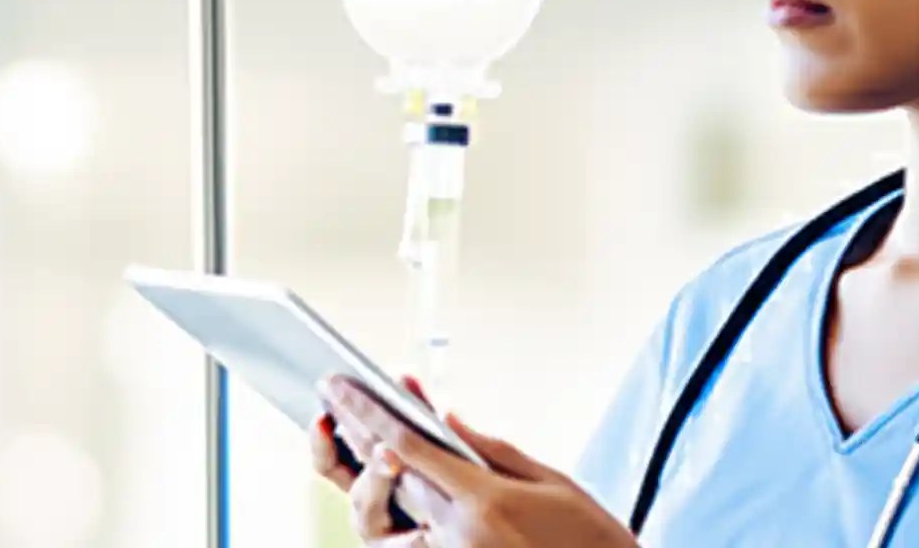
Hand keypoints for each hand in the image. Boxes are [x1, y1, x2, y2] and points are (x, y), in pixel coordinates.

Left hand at [320, 374, 638, 547]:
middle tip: (330, 399)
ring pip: (390, 511)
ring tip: (353, 434)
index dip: (367, 412)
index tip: (341, 386)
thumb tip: (443, 418)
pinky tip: (389, 480)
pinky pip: (411, 538)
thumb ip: (490, 448)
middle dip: (355, 433)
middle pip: (387, 475)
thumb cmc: (588, 536)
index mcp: (482, 502)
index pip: (407, 447)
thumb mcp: (550, 480)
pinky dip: (398, 509)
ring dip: (371, 473)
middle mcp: (457, 535)